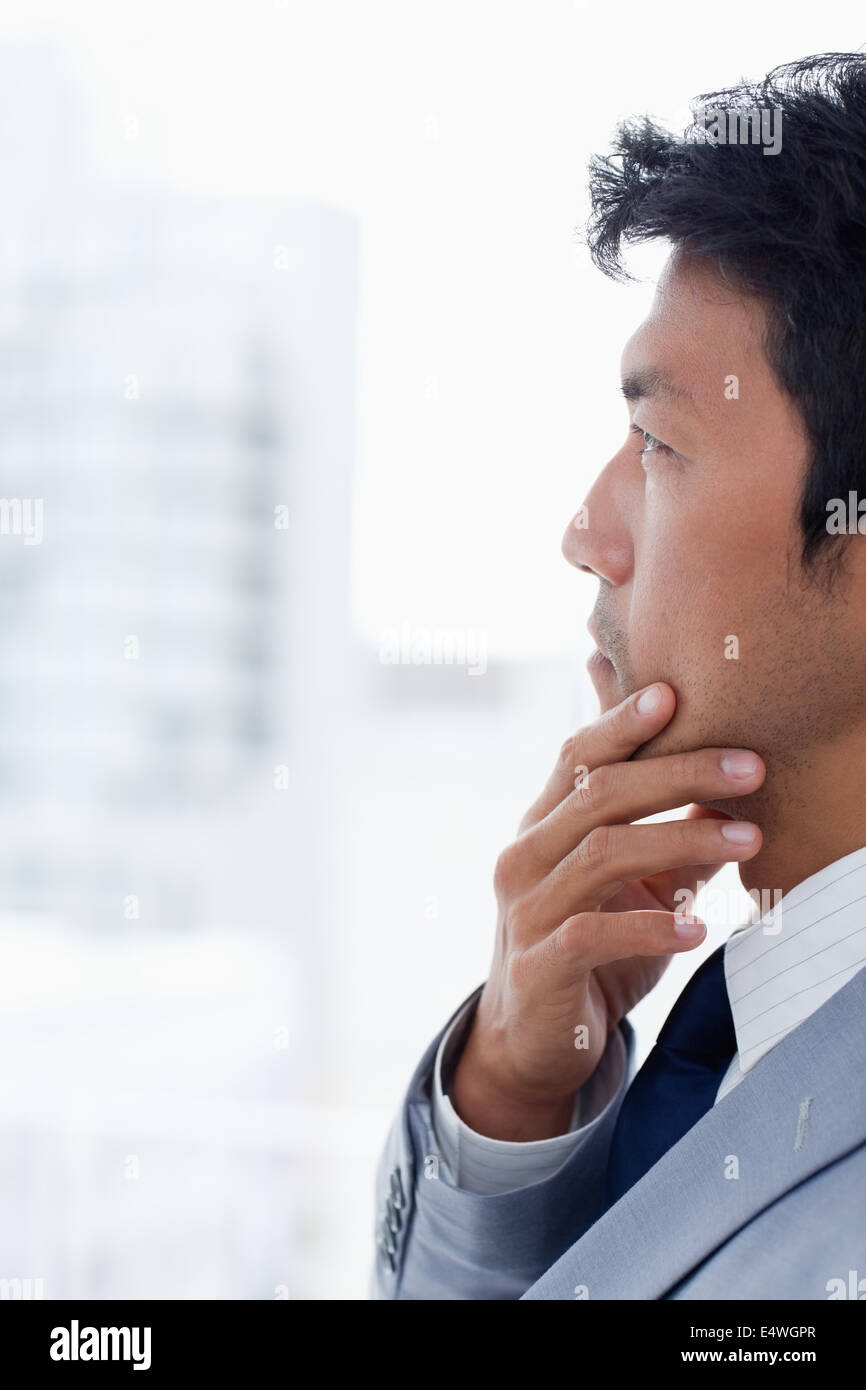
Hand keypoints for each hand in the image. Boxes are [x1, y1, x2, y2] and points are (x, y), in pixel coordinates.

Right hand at [450, 682, 764, 1138]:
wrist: (533, 1039)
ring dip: (682, 841)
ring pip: (602, 854)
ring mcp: (526, 910)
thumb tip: (728, 779)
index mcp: (543, 825)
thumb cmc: (589, 946)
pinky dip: (651, 927)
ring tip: (748, 840)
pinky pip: (594, 934)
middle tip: (752, 768)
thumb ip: (663, 828)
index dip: (621, 722)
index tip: (676, 695)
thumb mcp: (630, 881)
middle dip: (681, 773)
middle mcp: (525, 856)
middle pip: (600, 794)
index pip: (577, 756)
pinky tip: (698, 929)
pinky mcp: (538, 965)